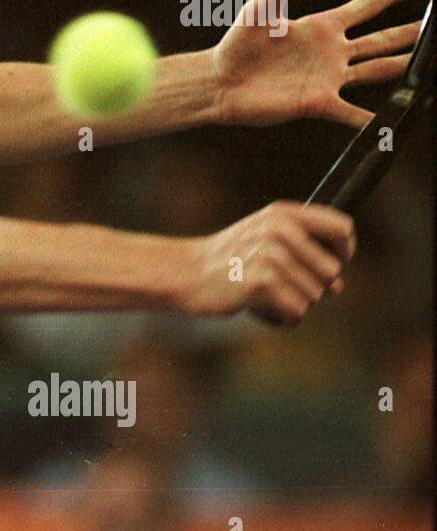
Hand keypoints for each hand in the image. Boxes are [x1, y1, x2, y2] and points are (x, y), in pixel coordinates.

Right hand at [175, 201, 354, 324]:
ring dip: (293, 302)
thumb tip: (337, 287)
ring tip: (263, 294)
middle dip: (313, 285)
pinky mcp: (263, 282)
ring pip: (315, 295)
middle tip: (279, 284)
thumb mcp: (264, 241)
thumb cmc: (228, 260)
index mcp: (284, 214)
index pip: (342, 228)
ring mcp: (271, 255)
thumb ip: (304, 255)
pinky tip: (259, 306)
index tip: (329, 266)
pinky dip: (282, 316)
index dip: (344, 251)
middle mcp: (280, 230)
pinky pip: (297, 311)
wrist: (185, 273)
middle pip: (332, 270)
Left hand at [212, 0, 419, 128]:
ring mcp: (326, 78)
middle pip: (378, 41)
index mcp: (320, 27)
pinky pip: (350, 112)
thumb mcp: (260, 9)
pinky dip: (370, 119)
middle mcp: (330, 52)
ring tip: (424, 70)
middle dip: (406, 34)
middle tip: (429, 30)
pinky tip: (390, 122)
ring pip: (374, 72)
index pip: (362, 7)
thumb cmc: (237, 45)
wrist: (220, 81)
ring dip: (399, 70)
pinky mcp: (317, 101)